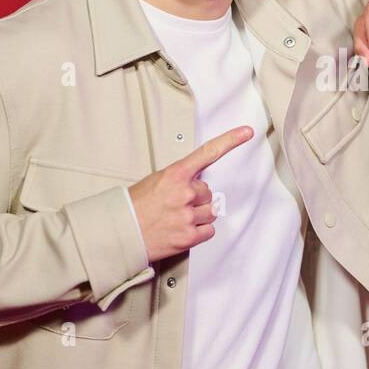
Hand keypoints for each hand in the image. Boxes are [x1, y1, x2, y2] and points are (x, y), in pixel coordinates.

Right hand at [127, 125, 251, 262]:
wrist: (121, 232)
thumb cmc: (136, 206)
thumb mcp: (156, 181)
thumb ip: (180, 179)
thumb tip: (199, 184)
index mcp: (175, 175)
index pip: (208, 153)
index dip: (230, 140)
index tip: (247, 132)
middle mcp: (184, 193)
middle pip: (208, 193)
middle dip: (196, 199)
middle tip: (175, 206)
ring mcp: (188, 215)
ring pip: (210, 212)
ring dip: (198, 216)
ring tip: (176, 219)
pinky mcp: (189, 236)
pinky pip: (209, 231)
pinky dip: (198, 232)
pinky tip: (181, 230)